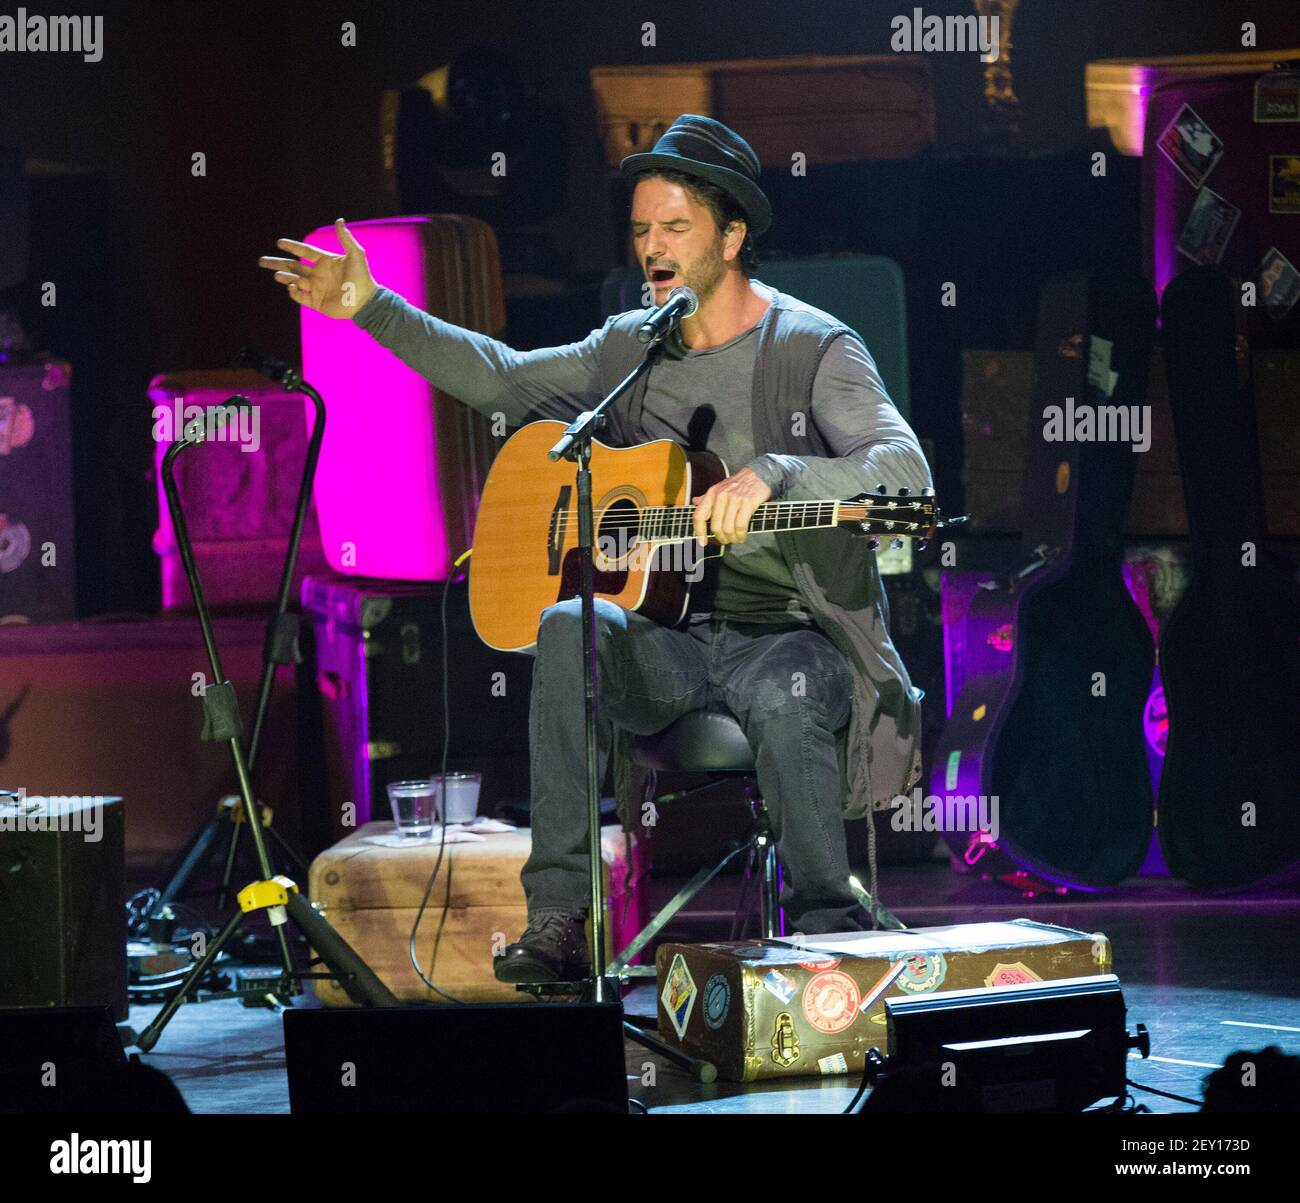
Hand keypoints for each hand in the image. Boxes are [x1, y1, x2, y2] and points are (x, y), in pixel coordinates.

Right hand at [257, 218, 376, 318]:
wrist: (366, 302)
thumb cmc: (363, 277)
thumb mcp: (356, 255)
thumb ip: (345, 238)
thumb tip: (339, 220)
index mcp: (326, 262)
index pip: (305, 251)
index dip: (292, 246)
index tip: (279, 242)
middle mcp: (319, 274)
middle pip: (294, 267)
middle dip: (278, 263)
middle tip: (261, 261)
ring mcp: (317, 289)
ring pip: (295, 281)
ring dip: (284, 277)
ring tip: (275, 274)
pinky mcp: (318, 303)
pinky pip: (301, 297)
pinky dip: (294, 292)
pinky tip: (291, 286)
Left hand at [692, 467, 770, 545]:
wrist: (759, 474)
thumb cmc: (739, 484)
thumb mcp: (720, 487)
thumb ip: (708, 497)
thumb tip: (695, 502)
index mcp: (712, 493)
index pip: (699, 516)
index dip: (699, 532)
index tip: (702, 542)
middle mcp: (721, 496)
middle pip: (715, 527)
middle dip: (721, 538)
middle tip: (727, 540)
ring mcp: (734, 499)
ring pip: (728, 528)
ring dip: (732, 538)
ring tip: (736, 539)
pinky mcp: (748, 503)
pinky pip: (741, 525)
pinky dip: (741, 534)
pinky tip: (742, 535)